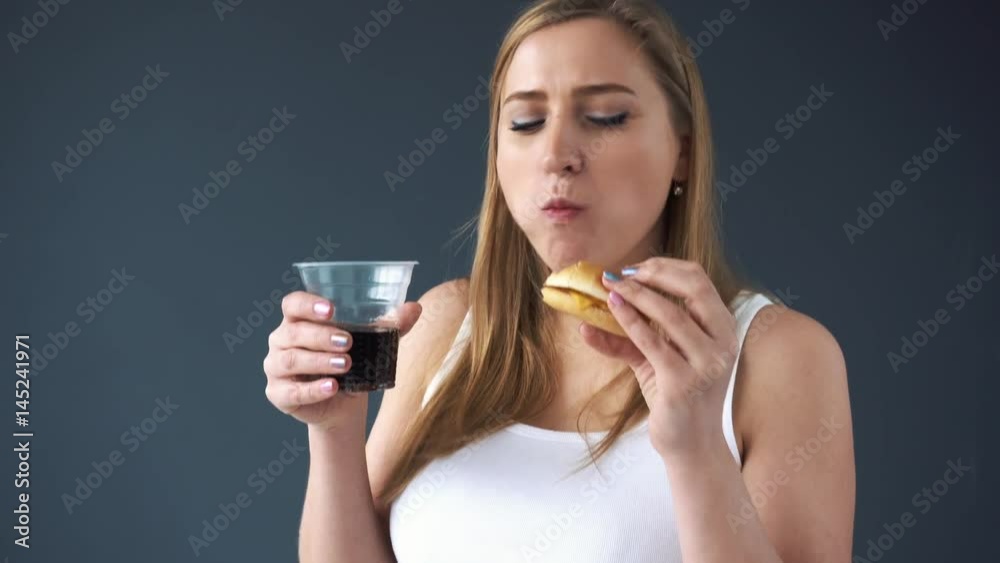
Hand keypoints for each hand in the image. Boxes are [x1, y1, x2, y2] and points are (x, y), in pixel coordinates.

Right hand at [262, 291, 422, 430]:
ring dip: (318, 361)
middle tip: (349, 342)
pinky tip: (331, 387)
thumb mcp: (372, 343)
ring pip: (290, 360)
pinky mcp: (278, 394)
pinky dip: (312, 389)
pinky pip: (291, 392)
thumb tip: (415, 307)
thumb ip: (391, 325)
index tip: (331, 309)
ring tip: (345, 364)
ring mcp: (275, 368)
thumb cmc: (353, 364)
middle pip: (293, 332)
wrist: (344, 405)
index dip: (308, 304)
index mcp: (298, 320)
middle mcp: (282, 340)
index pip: (292, 304)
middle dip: (321, 336)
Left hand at [579, 258, 739, 459]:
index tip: (634, 268)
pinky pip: (651, 341)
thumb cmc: (676, 397)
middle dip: (652, 275)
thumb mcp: (657, 359)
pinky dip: (628, 321)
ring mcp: (706, 363)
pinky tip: (611, 310)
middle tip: (620, 275)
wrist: (691, 444)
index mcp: (723, 329)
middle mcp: (722, 343)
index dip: (665, 268)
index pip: (699, 281)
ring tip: (609, 288)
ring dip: (634, 295)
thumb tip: (593, 313)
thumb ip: (632, 335)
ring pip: (669, 313)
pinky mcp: (684, 382)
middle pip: (691, 288)